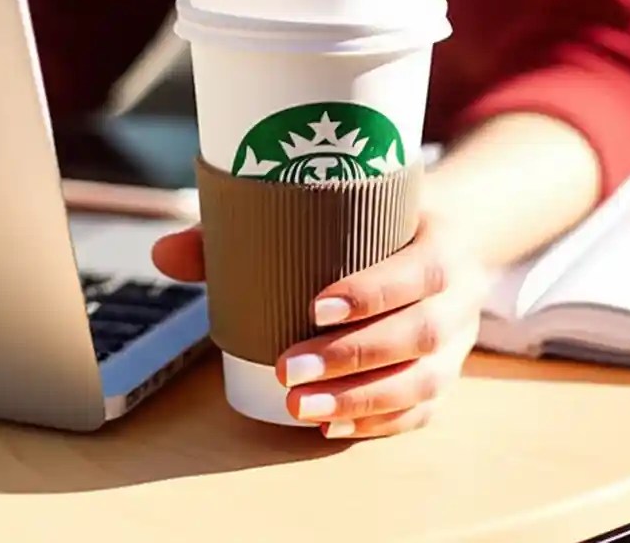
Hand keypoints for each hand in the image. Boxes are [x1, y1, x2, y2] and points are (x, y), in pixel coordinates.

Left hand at [151, 211, 484, 438]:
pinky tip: (332, 424)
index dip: (374, 291)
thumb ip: (250, 227)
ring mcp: (460, 341)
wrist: (449, 236)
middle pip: (421, 332)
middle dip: (352, 356)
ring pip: (424, 379)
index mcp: (445, 240)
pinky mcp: (448, 374)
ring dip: (362, 398)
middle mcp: (462, 294)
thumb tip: (167, 254)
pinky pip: (423, 408)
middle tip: (286, 367)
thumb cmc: (379, 220)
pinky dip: (379, 421)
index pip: (422, 268)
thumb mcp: (339, 206)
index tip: (315, 306)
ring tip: (302, 406)